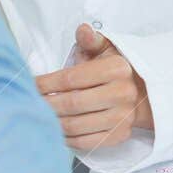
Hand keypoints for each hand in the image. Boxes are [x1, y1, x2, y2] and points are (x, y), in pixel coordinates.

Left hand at [36, 23, 153, 150]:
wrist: (142, 93)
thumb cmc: (114, 69)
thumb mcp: (105, 48)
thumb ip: (91, 39)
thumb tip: (83, 30)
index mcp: (116, 69)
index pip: (71, 78)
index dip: (46, 83)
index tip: (30, 85)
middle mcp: (122, 94)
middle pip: (72, 104)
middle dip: (46, 104)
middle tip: (29, 104)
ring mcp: (122, 118)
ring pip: (76, 125)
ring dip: (53, 123)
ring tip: (39, 117)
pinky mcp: (119, 136)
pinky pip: (85, 142)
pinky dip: (66, 138)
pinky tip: (55, 131)